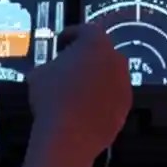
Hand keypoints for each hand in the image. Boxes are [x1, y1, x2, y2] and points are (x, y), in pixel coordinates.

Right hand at [27, 24, 131, 164]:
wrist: (70, 136)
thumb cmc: (52, 98)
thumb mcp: (40, 73)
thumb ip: (52, 63)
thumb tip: (53, 69)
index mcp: (96, 43)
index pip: (85, 30)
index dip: (70, 35)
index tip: (62, 42)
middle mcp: (116, 59)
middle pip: (101, 52)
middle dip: (86, 57)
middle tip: (69, 66)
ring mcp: (124, 83)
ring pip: (109, 75)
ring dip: (95, 79)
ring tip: (77, 90)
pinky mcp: (126, 106)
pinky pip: (112, 96)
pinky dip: (102, 98)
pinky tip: (85, 107)